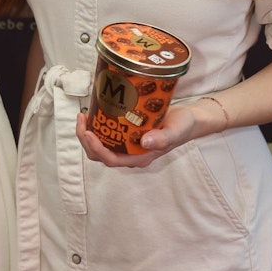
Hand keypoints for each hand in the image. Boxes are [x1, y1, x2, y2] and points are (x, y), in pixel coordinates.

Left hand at [75, 103, 197, 166]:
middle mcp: (131, 153)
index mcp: (139, 157)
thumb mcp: (176, 131)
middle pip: (101, 154)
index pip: (111, 159)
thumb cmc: (183, 126)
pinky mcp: (127, 133)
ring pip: (101, 144)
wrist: (188, 119)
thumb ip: (163, 138)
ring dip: (88, 132)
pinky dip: (98, 125)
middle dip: (86, 139)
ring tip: (84, 115)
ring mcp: (128, 144)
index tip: (88, 132)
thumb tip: (145, 142)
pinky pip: (108, 133)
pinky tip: (95, 111)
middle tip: (82, 118)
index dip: (96, 148)